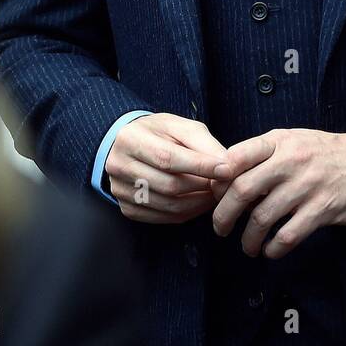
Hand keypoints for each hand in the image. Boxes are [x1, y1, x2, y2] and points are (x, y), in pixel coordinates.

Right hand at [105, 113, 227, 223]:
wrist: (130, 145)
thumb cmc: (159, 133)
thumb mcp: (180, 127)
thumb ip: (203, 143)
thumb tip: (226, 165)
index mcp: (130, 138)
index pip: (167, 158)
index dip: (200, 166)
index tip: (226, 170)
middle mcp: (119, 166)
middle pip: (169, 185)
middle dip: (202, 187)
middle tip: (224, 184)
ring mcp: (120, 190)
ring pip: (168, 205)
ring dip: (198, 203)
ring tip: (214, 193)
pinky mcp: (126, 208)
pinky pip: (162, 218)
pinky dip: (186, 213)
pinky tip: (198, 202)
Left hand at [211, 128, 345, 257]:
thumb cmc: (328, 154)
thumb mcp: (295, 141)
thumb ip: (265, 154)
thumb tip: (228, 174)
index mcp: (280, 141)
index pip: (237, 155)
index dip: (217, 178)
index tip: (212, 194)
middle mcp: (291, 161)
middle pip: (243, 189)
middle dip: (224, 215)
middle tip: (220, 228)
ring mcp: (307, 186)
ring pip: (262, 217)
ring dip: (248, 238)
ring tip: (247, 246)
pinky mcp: (322, 210)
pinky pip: (288, 235)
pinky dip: (273, 248)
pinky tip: (270, 251)